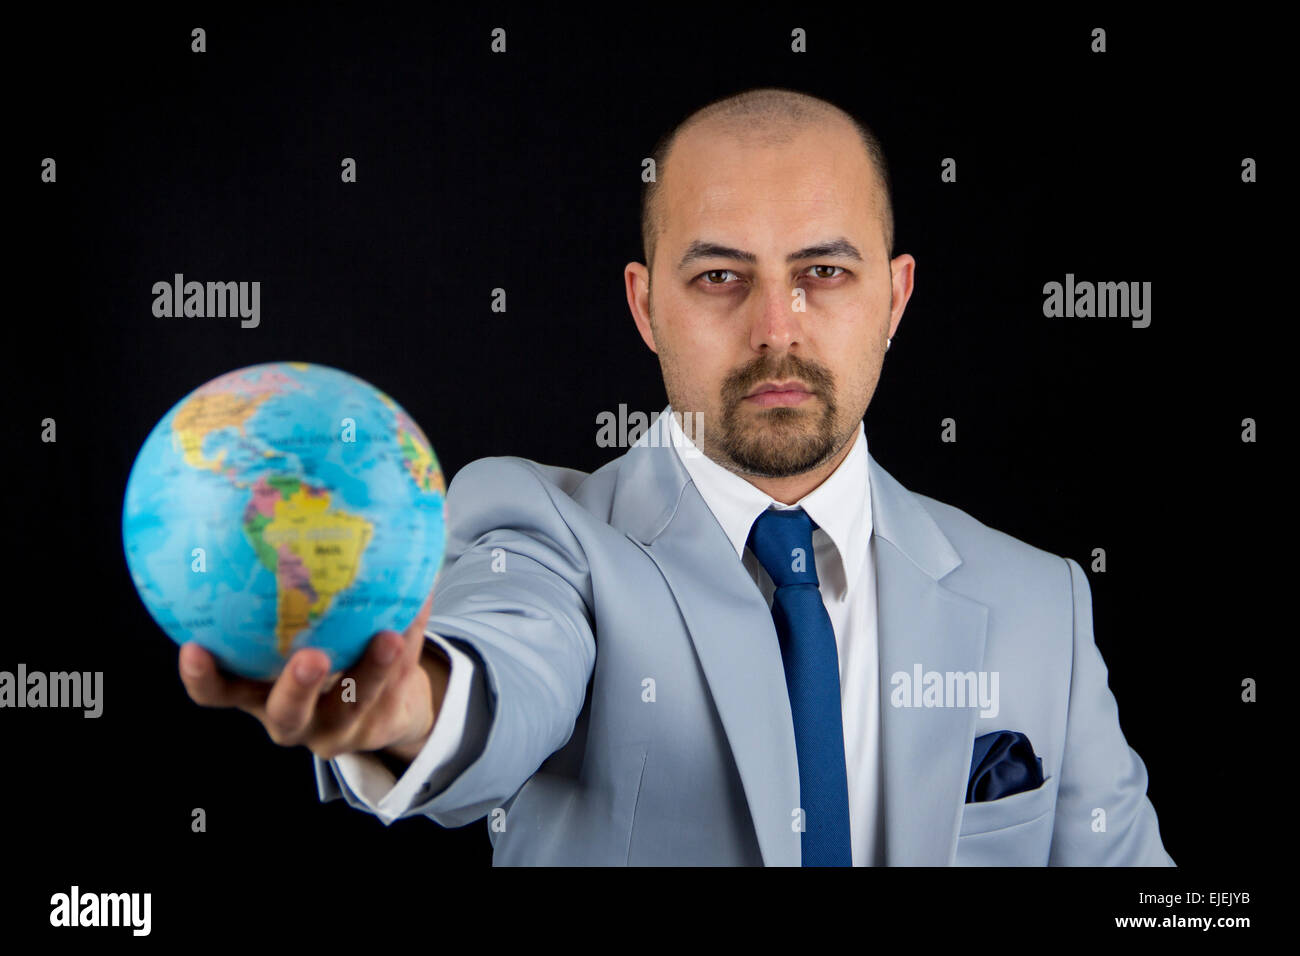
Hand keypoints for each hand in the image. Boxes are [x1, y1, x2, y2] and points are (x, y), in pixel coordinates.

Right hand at [178, 586, 448, 761]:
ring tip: (387, 640)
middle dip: (296, 688)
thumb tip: (288, 500)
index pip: (220, 690)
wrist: (377, 707)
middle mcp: (293, 715)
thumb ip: (284, 582)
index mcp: (258, 691)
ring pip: (353, 702)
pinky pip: (397, 679)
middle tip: (311, 659)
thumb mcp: (296, 628)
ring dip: (370, 671)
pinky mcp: (379, 724)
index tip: (194, 648)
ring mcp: (338, 726)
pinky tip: (421, 603)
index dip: (203, 676)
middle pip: (286, 712)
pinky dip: (409, 641)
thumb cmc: (320, 652)